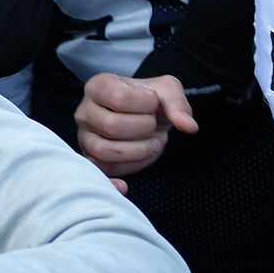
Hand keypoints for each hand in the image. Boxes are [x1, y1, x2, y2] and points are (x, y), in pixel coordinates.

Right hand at [75, 73, 197, 185]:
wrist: (146, 116)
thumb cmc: (151, 101)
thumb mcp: (167, 90)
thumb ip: (177, 104)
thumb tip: (189, 127)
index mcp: (97, 86)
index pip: (118, 97)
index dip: (145, 103)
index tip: (153, 102)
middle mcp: (84, 111)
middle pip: (111, 125)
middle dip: (143, 128)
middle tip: (152, 125)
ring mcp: (85, 137)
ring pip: (104, 150)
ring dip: (137, 151)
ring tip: (151, 143)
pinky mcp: (92, 159)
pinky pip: (97, 173)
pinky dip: (111, 182)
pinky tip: (126, 186)